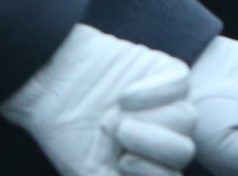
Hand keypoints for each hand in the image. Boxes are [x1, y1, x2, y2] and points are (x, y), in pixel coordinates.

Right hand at [0, 24, 196, 175]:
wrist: (51, 85)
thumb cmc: (69, 133)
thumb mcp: (91, 172)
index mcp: (151, 163)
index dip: (151, 173)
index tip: (121, 161)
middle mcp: (164, 134)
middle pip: (184, 150)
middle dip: (151, 145)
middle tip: (117, 132)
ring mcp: (169, 103)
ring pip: (186, 118)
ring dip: (150, 120)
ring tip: (116, 112)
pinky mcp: (165, 72)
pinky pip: (182, 84)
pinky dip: (155, 92)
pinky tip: (125, 96)